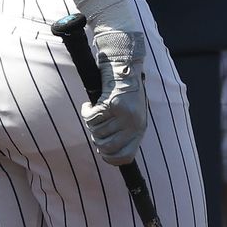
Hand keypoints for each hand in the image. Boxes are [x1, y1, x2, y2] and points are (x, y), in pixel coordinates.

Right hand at [80, 25, 148, 164]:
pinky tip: (89, 104)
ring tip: (95, 110)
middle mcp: (133, 124)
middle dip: (96, 139)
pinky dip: (86, 111)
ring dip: (91, 122)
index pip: (125, 157)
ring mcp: (123, 115)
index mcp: (140, 128)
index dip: (110, 159)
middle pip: (105, 146)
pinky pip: (91, 118)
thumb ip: (123, 132)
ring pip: (96, 131)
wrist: (125, 67)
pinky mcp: (112, 104)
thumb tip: (106, 150)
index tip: (102, 152)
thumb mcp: (131, 114)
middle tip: (95, 127)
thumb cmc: (126, 92)